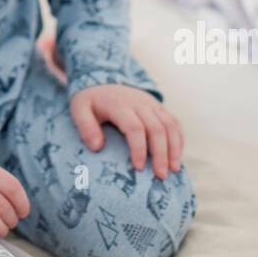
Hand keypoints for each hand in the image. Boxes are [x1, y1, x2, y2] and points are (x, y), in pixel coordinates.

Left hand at [69, 83, 184, 178]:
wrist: (103, 80)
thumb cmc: (90, 101)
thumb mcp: (79, 109)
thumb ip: (85, 126)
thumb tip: (97, 147)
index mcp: (119, 104)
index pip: (134, 127)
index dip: (138, 148)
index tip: (138, 167)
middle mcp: (139, 102)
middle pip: (156, 129)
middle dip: (160, 154)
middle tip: (161, 176)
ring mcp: (151, 104)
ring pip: (169, 125)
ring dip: (174, 148)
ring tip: (173, 170)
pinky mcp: (158, 106)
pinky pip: (174, 122)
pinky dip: (178, 139)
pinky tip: (177, 157)